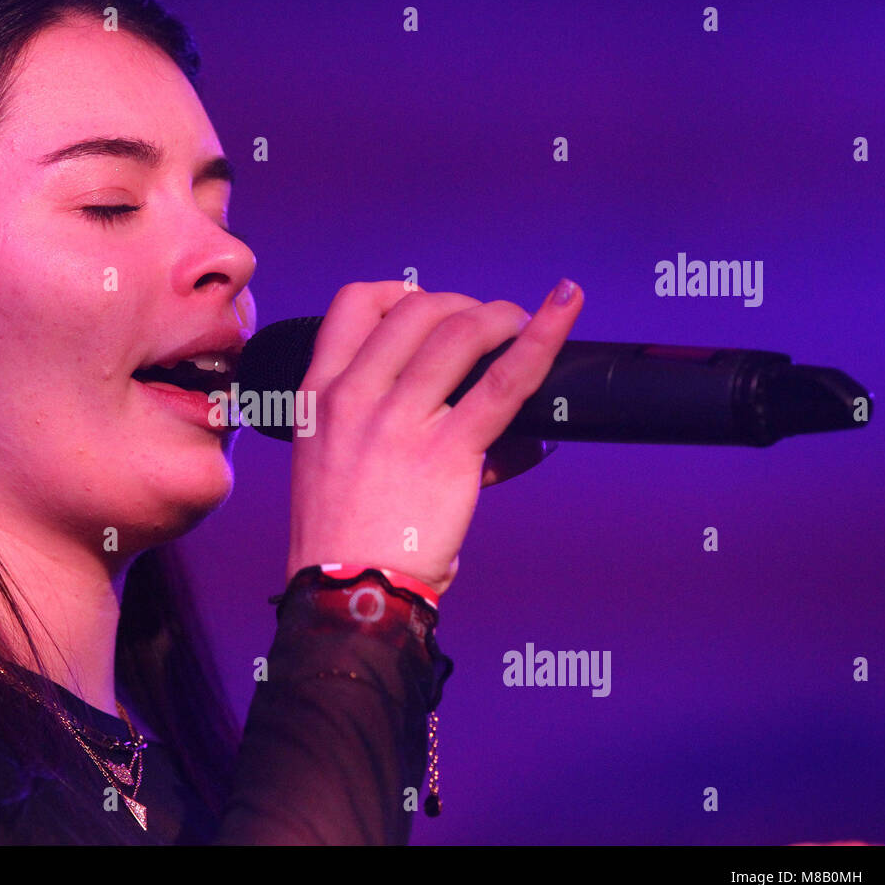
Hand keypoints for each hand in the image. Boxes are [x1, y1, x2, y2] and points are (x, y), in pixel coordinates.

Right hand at [286, 279, 582, 596]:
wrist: (347, 592)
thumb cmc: (342, 539)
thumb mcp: (328, 460)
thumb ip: (372, 419)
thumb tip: (452, 404)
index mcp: (319, 396)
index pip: (354, 304)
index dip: (400, 292)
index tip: (426, 305)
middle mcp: (354, 397)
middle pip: (414, 308)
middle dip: (459, 304)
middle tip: (486, 326)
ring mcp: (399, 421)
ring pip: (458, 330)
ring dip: (498, 316)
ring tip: (519, 325)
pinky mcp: (449, 451)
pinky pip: (505, 380)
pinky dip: (544, 335)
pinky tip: (565, 306)